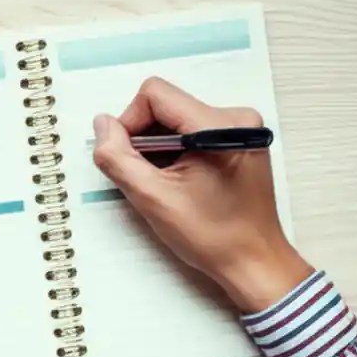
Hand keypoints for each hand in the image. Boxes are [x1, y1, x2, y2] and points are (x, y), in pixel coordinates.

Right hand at [91, 78, 311, 312]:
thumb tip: (102, 124)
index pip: (155, 94)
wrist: (254, 262)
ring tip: (167, 182)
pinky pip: (193, 129)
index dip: (130, 122)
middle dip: (145, 137)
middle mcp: (236, 117)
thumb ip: (118, 157)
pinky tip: (181, 180)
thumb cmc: (212, 236)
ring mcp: (241, 128)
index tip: (128, 158)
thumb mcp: (152, 198)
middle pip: (166, 104)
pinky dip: (177, 150)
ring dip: (160, 146)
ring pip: (177, 118)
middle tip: (147, 176)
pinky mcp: (240, 140)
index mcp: (219, 126)